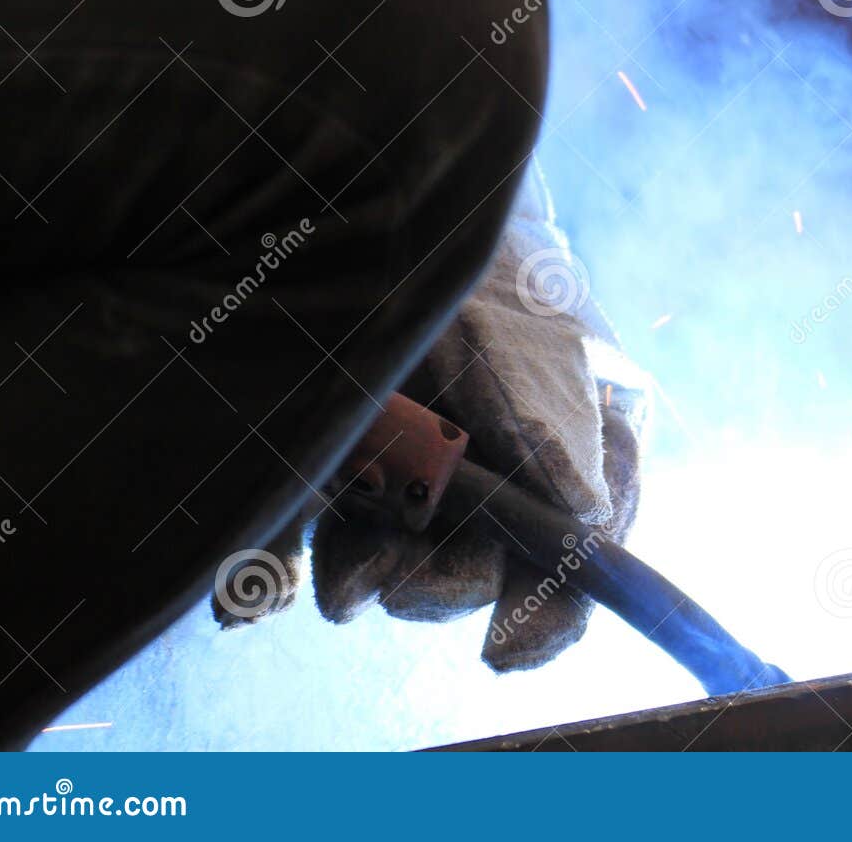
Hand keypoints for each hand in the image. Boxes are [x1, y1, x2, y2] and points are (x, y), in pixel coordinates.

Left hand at [216, 166, 648, 672]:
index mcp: (582, 426)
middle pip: (490, 558)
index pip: (591, 539)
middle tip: (387, 589)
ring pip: (409, 555)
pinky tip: (261, 588)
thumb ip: (541, 410)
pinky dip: (298, 561)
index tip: (500, 653)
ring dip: (370, 568)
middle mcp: (513, 456)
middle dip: (439, 581)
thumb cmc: (463, 253)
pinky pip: (334, 535)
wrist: (359, 198)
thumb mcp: (504, 322)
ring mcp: (429, 461)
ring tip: (333, 569)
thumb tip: (588, 513)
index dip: (555, 607)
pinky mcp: (350, 465)